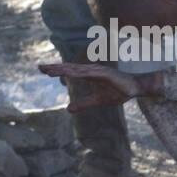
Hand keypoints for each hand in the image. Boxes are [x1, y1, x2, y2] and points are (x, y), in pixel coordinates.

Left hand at [39, 61, 162, 110]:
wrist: (136, 88)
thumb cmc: (118, 91)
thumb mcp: (98, 100)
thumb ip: (83, 103)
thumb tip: (68, 108)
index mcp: (89, 75)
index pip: (69, 71)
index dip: (56, 70)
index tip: (42, 70)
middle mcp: (91, 70)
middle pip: (69, 68)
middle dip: (55, 68)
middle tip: (39, 67)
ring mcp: (98, 71)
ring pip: (77, 70)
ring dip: (63, 70)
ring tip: (49, 71)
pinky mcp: (106, 74)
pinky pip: (89, 74)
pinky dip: (78, 73)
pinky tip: (69, 74)